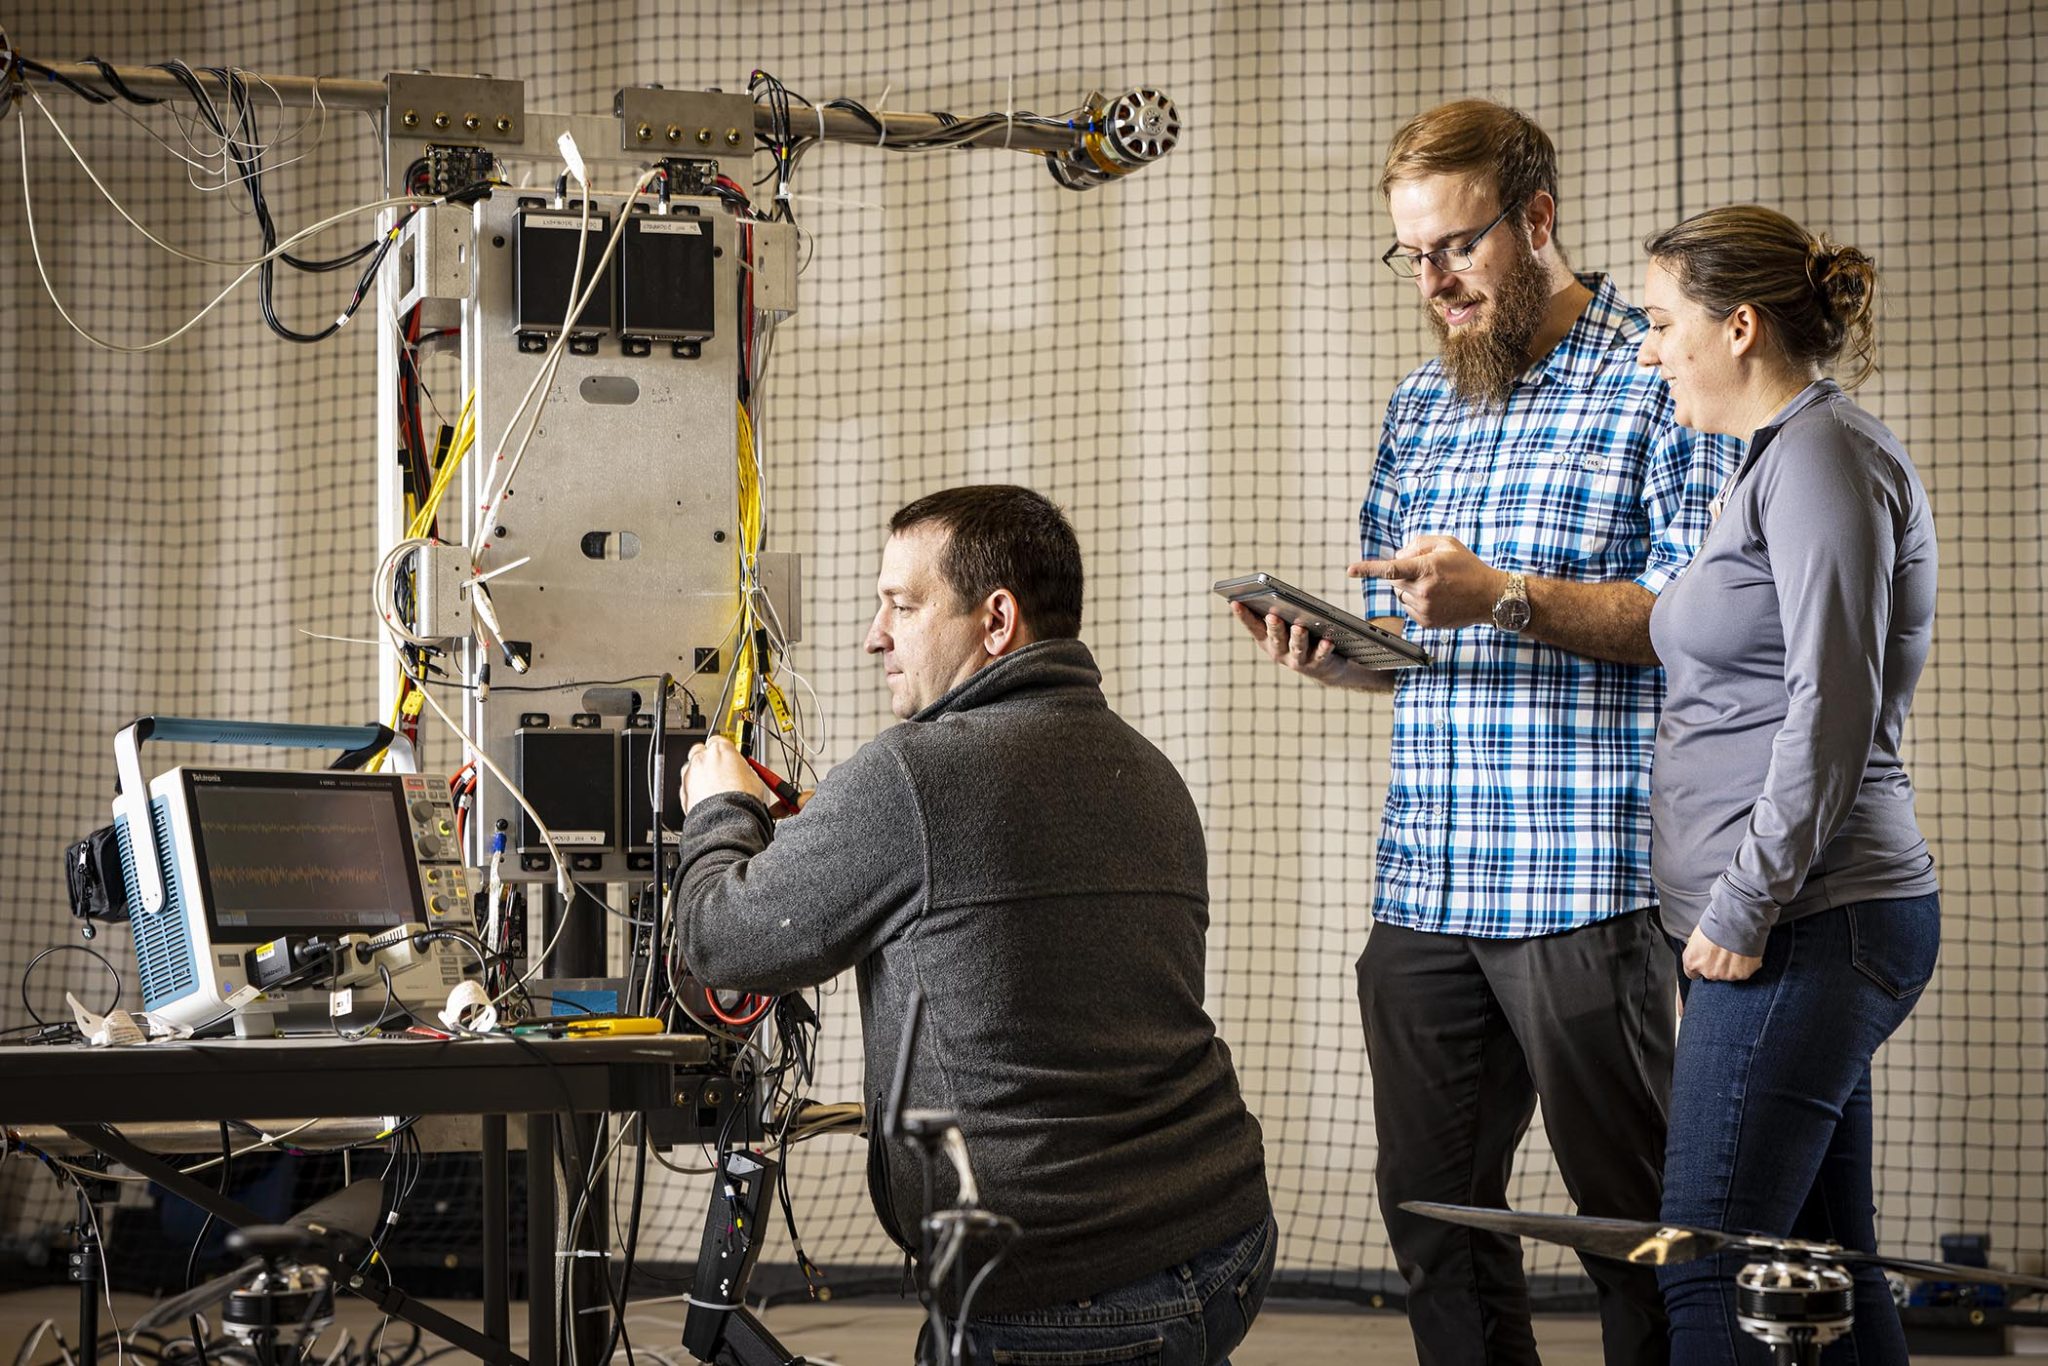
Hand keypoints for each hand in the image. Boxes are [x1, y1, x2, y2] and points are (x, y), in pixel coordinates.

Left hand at [680, 735, 772, 812]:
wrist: (726, 819)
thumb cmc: (740, 800)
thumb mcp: (754, 778)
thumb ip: (743, 768)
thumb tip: (743, 772)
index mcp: (720, 749)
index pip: (718, 740)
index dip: (723, 750)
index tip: (727, 758)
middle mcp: (702, 758)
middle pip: (700, 751)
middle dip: (708, 759)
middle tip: (719, 772)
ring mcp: (690, 774)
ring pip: (691, 769)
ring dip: (699, 775)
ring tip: (712, 789)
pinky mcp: (683, 791)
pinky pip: (687, 786)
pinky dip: (694, 790)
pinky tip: (705, 799)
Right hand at [1231, 602, 1374, 688]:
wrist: (1325, 667)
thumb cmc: (1301, 637)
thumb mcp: (1287, 625)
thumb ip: (1280, 612)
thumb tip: (1273, 592)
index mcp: (1267, 639)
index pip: (1253, 626)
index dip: (1243, 616)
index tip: (1235, 602)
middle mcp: (1279, 652)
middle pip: (1276, 638)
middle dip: (1274, 627)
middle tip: (1272, 615)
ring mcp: (1297, 660)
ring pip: (1297, 648)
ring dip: (1297, 638)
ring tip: (1299, 628)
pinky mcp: (1317, 664)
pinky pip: (1320, 656)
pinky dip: (1323, 649)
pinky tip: (1327, 641)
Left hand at [1350, 535, 1508, 629]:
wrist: (1490, 596)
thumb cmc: (1468, 566)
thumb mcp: (1447, 543)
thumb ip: (1418, 544)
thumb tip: (1397, 556)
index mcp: (1427, 568)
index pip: (1391, 569)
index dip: (1368, 569)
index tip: (1350, 570)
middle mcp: (1423, 590)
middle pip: (1394, 581)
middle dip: (1404, 574)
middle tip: (1426, 572)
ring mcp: (1425, 608)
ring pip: (1401, 595)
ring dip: (1411, 588)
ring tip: (1437, 587)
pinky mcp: (1427, 622)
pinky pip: (1409, 608)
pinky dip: (1417, 602)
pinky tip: (1438, 599)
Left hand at [1681, 924, 1761, 982]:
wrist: (1737, 921)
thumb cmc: (1716, 923)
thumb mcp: (1697, 935)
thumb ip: (1698, 950)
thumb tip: (1701, 950)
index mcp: (1692, 962)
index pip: (1692, 973)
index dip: (1700, 966)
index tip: (1705, 960)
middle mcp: (1707, 972)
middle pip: (1711, 973)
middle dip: (1716, 965)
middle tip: (1723, 951)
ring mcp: (1725, 975)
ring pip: (1728, 974)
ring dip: (1731, 966)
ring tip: (1735, 950)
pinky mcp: (1742, 975)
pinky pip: (1742, 972)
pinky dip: (1744, 965)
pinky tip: (1744, 953)